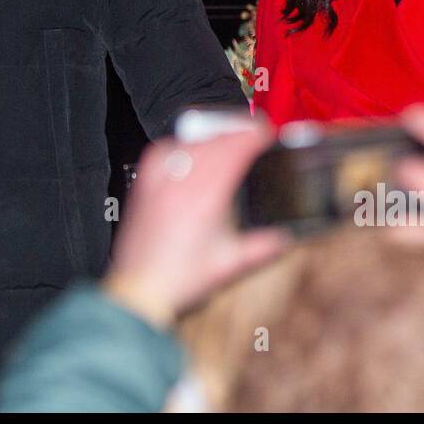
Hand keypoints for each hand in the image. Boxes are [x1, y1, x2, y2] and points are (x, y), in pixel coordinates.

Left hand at [102, 117, 291, 328]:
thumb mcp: (229, 265)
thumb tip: (284, 237)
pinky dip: (180, 145)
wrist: (139, 290)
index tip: (266, 133)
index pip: (233, 149)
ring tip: (227, 140)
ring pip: (189, 143)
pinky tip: (188, 150)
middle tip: (254, 135)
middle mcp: (180, 183)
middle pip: (214, 141)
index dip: (254, 136)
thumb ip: (262, 247)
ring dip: (212, 136)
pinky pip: (162, 152)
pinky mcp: (144, 187)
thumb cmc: (178, 281)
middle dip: (238, 132)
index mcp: (205, 197)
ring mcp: (159, 182)